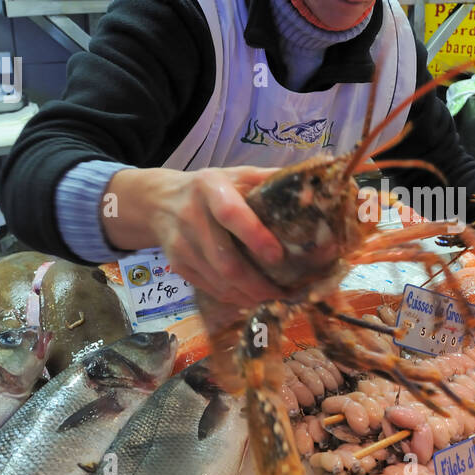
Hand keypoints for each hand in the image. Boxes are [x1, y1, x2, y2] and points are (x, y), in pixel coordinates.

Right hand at [103, 166, 288, 306]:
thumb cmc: (212, 188)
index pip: (231, 214)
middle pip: (226, 261)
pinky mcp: (178, 265)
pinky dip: (235, 298)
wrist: (160, 201)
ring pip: (219, 281)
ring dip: (250, 296)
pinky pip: (210, 289)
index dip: (255, 236)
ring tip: (276, 299)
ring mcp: (182, 245)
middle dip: (259, 284)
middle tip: (286, 294)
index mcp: (210, 187)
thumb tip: (314, 183)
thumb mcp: (237, 174)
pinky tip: (253, 298)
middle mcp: (191, 216)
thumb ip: (270, 179)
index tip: (278, 256)